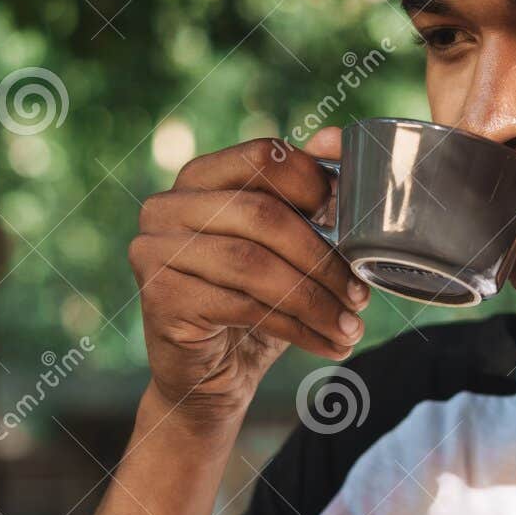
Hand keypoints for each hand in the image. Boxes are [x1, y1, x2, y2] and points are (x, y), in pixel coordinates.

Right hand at [130, 130, 367, 417]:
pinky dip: (297, 328)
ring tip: (351, 326)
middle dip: (323, 257)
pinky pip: (243, 306)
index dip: (316, 186)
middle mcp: (166, 206)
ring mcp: (153, 249)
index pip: (263, 157)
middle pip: (262, 213)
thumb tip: (334, 136)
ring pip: (254, 264)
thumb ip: (308, 193)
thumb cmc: (255, 303)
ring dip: (315, 299)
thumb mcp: (288, 248)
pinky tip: (326, 343)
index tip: (354, 228)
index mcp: (199, 177)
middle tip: (361, 294)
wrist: (210, 378)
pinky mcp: (159, 296)